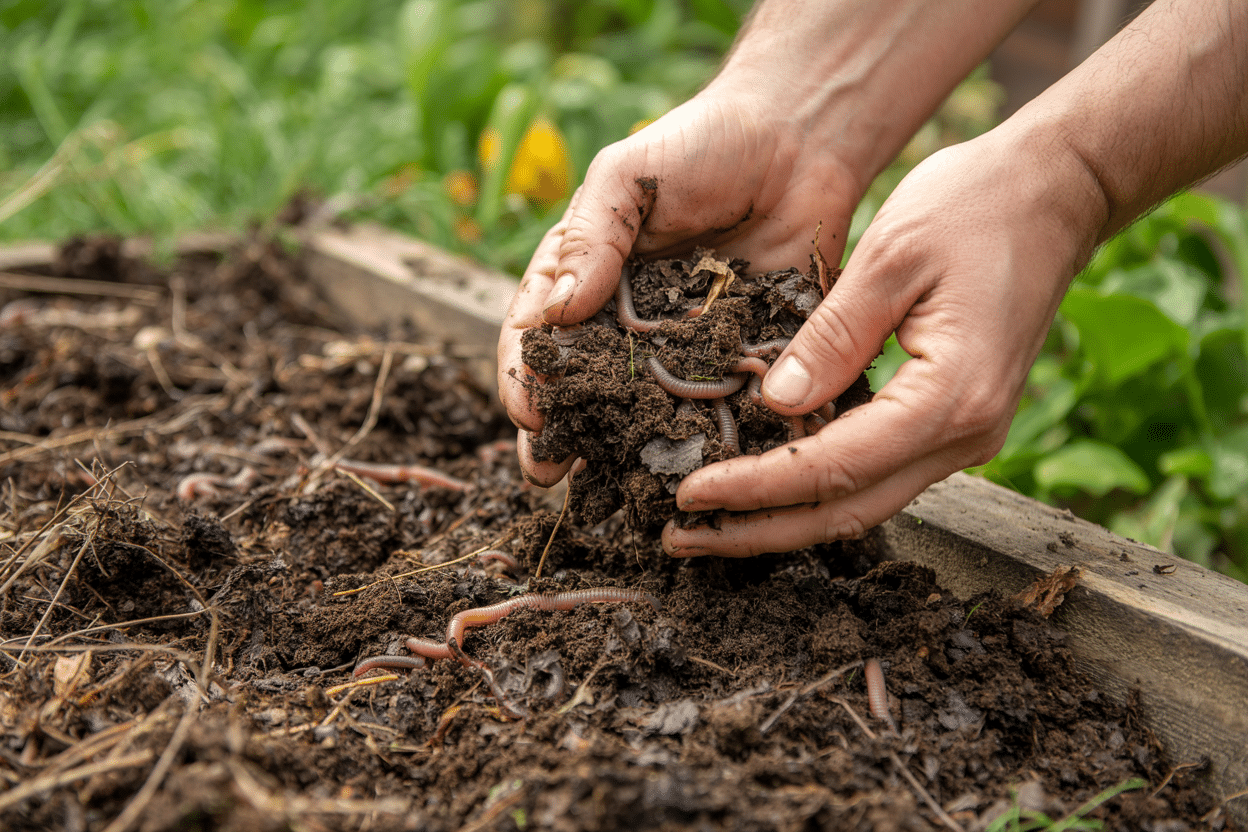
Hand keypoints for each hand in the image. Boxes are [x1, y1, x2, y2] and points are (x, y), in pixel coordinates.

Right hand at [498, 90, 861, 484]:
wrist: (797, 141)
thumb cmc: (699, 146)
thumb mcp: (625, 177)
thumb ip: (589, 239)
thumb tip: (554, 312)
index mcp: (583, 279)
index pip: (536, 337)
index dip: (524, 376)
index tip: (528, 411)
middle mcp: (624, 324)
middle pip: (581, 391)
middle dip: (561, 437)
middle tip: (548, 474)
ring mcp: (681, 349)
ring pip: (643, 415)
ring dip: (624, 456)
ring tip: (611, 492)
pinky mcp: (740, 360)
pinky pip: (719, 410)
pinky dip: (705, 444)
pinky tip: (695, 474)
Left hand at [662, 129, 1104, 555]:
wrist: (1059, 192)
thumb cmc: (976, 205)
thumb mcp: (890, 256)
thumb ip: (832, 337)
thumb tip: (773, 406)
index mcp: (951, 397)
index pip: (833, 468)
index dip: (755, 488)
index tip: (689, 495)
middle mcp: (966, 435)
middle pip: (848, 511)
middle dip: (760, 531)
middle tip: (682, 538)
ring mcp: (967, 435)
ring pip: (864, 504)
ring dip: (785, 518)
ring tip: (710, 523)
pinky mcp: (955, 421)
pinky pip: (879, 473)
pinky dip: (819, 487)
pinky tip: (766, 483)